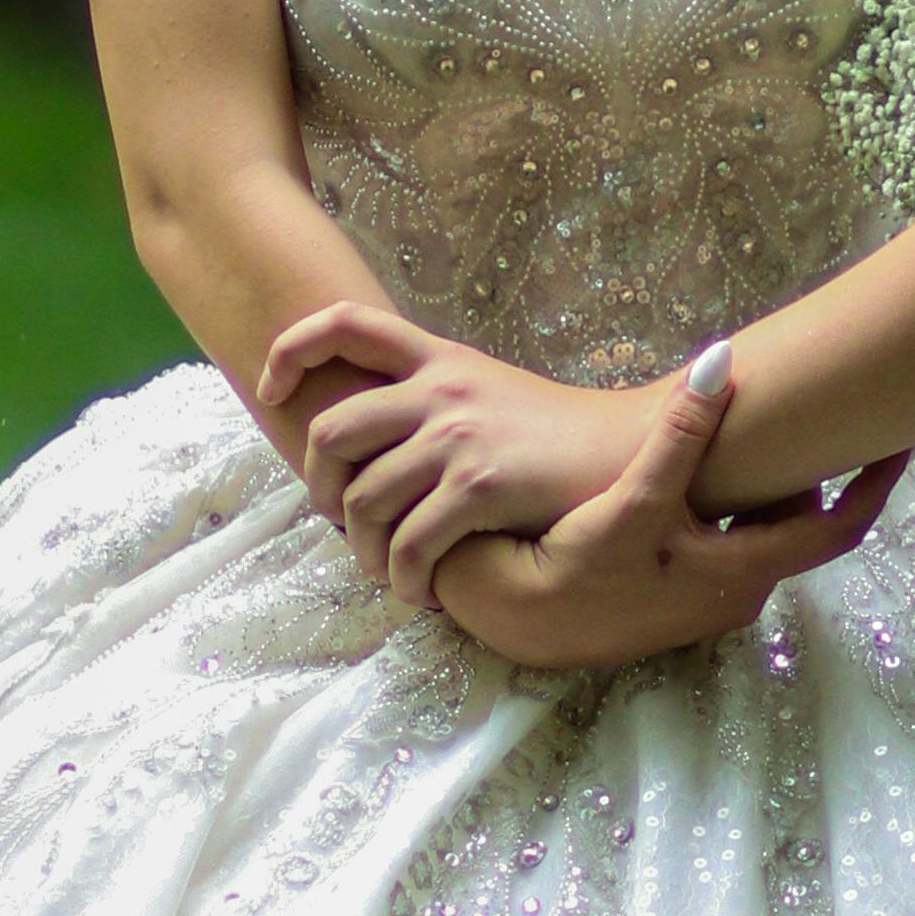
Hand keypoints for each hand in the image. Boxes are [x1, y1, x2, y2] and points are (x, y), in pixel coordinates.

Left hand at [258, 294, 639, 598]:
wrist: (642, 450)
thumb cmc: (568, 438)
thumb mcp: (495, 395)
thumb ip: (439, 403)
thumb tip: (377, 447)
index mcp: (441, 361)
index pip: (344, 325)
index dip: (290, 351)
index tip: (272, 392)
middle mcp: (442, 391)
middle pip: (331, 432)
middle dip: (320, 488)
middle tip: (345, 522)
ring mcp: (460, 437)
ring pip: (362, 501)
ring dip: (363, 551)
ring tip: (389, 572)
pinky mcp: (482, 486)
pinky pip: (410, 544)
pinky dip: (404, 578)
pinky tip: (421, 591)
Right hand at [434, 351, 907, 672]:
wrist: (510, 621)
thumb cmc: (574, 567)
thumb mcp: (631, 500)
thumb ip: (679, 434)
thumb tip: (721, 363)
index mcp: (744, 575)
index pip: (837, 529)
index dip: (876, 483)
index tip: (906, 436)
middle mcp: (737, 592)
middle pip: (797, 521)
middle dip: (808, 467)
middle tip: (818, 407)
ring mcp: (706, 595)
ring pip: (758, 527)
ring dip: (765, 482)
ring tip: (765, 422)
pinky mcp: (674, 587)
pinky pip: (725, 534)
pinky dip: (732, 498)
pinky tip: (707, 461)